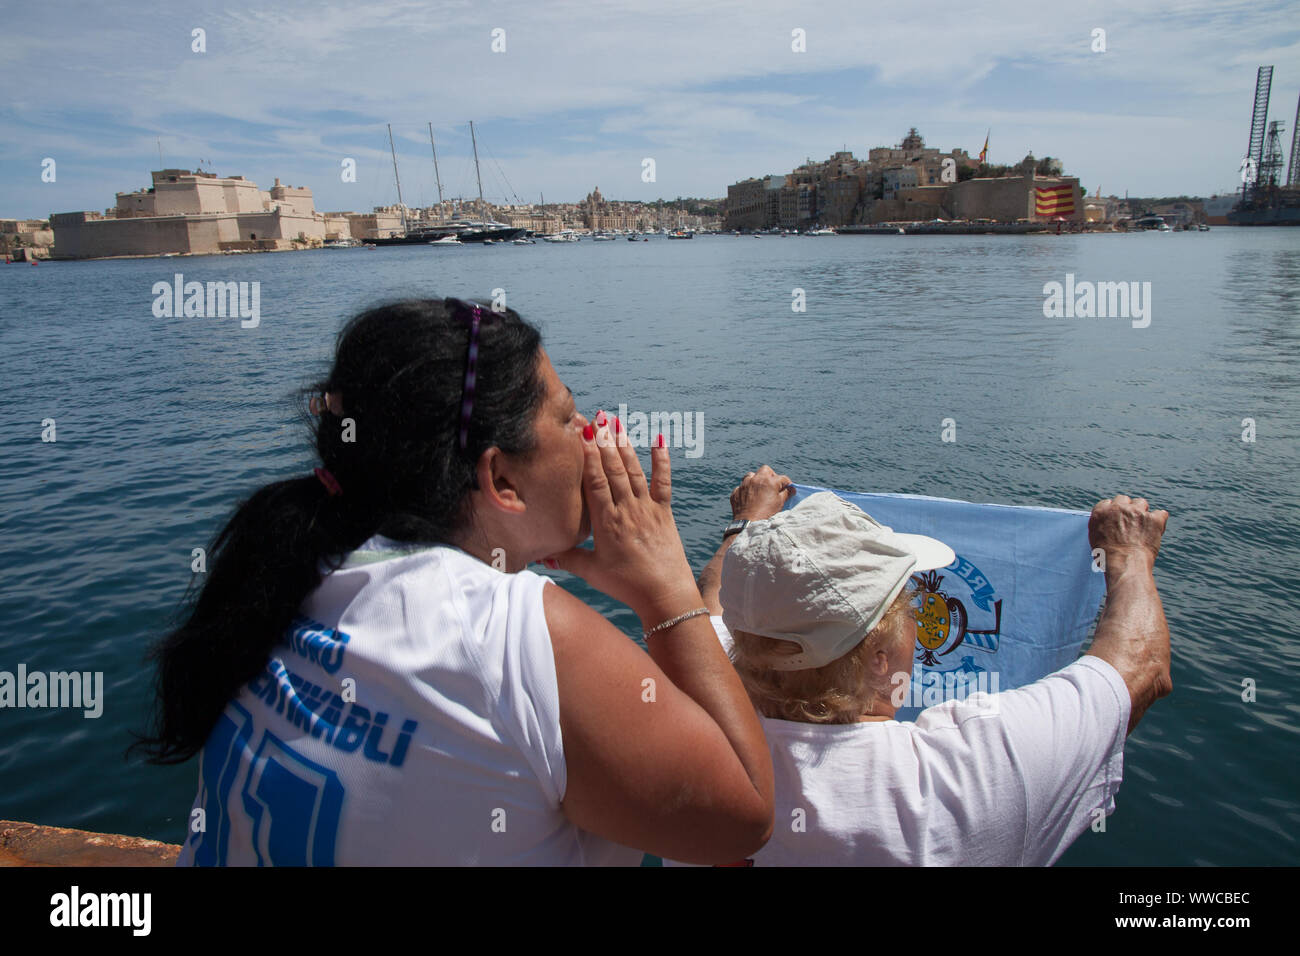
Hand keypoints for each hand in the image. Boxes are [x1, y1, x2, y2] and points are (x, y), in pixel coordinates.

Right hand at [546, 416, 699, 624]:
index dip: (589, 455)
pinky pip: (663, 482)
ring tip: (617, 422)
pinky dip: (661, 460)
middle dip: (605, 441)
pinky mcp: (664, 513)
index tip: (582, 433)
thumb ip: (566, 559)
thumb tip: (540, 554)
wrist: (664, 595)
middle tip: (598, 417)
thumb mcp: (591, 572)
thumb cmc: (625, 585)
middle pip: (614, 470)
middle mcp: (627, 511)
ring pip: (634, 471)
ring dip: (625, 445)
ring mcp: (647, 509)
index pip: (595, 482)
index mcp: (606, 523)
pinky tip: (659, 439)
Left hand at [730, 465, 795, 520]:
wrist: (748, 523)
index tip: (788, 488)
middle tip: (773, 484)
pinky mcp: (736, 492)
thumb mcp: (780, 503)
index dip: (787, 483)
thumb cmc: (766, 513)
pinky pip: (742, 487)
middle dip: (771, 475)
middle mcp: (756, 479)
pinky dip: (746, 490)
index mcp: (769, 481)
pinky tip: (749, 497)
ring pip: (751, 475)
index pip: (782, 478)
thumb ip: (786, 493)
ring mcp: (744, 485)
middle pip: (765, 470)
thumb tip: (791, 489)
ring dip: (756, 480)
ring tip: (759, 488)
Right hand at [1088, 495, 1168, 573]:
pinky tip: (1156, 528)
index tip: (1116, 516)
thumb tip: (1107, 526)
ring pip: (1141, 503)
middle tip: (1129, 520)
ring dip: (1142, 511)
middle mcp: (1118, 508)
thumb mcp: (1095, 539)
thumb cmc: (1108, 557)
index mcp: (1101, 512)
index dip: (1112, 510)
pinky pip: (1160, 514)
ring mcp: (1137, 512)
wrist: (1125, 564)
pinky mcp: (1154, 519)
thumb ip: (1100, 527)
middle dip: (1126, 508)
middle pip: (1123, 499)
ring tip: (1143, 524)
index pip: (1107, 503)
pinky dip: (1159, 520)